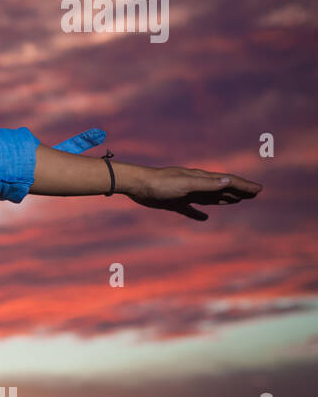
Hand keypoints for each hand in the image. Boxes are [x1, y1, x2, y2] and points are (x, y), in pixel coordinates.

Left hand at [125, 166, 261, 220]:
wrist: (137, 184)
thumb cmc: (161, 183)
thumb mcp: (186, 183)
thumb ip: (207, 184)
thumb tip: (229, 181)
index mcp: (201, 178)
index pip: (227, 181)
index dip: (244, 185)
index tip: (259, 189)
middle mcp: (195, 184)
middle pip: (221, 188)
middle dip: (239, 190)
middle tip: (254, 193)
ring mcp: (185, 193)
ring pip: (209, 197)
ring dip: (224, 198)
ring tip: (237, 200)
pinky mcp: (173, 202)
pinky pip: (190, 209)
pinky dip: (198, 213)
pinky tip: (204, 217)